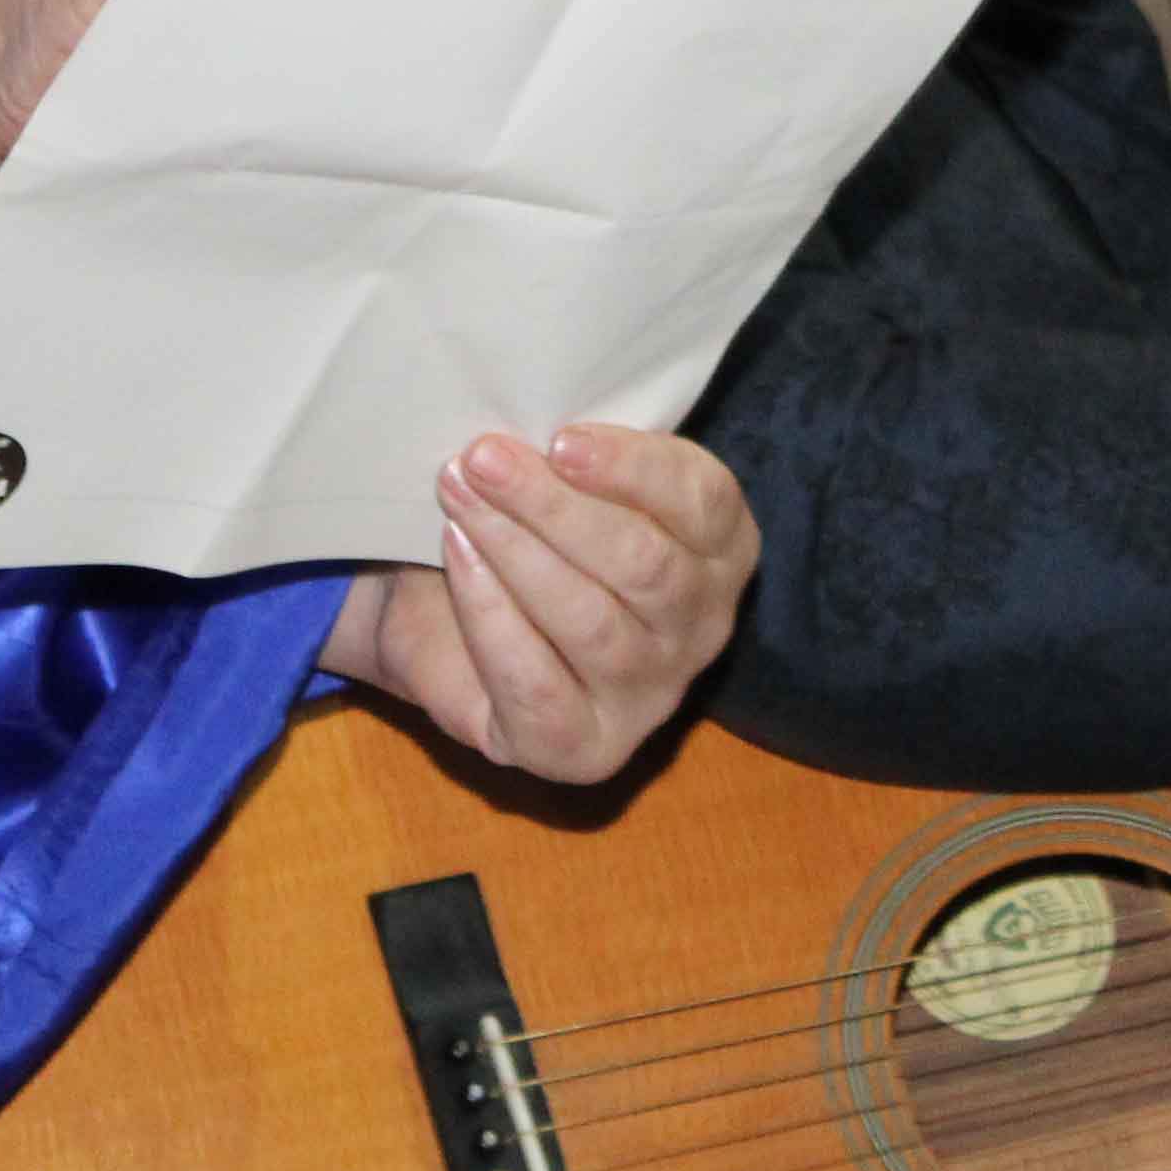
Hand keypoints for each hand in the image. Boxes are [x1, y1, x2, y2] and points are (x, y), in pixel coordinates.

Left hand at [318, 425, 756, 783]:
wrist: (449, 619)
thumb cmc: (525, 531)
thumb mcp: (565, 478)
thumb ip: (575, 454)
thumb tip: (535, 421)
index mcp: (721, 546)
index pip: (702, 501)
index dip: (633, 469)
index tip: (559, 438)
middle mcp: (703, 626)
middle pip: (645, 564)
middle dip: (555, 507)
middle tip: (481, 459)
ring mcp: (651, 695)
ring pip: (592, 622)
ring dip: (515, 552)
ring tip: (457, 498)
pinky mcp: (587, 749)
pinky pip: (538, 682)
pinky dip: (491, 616)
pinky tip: (459, 560)